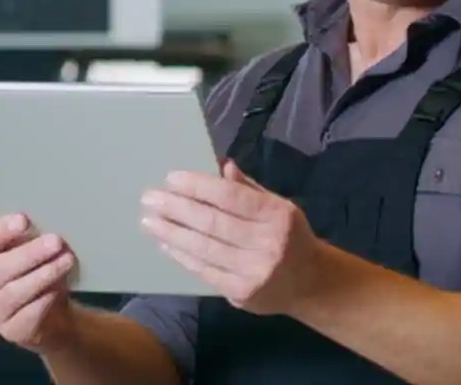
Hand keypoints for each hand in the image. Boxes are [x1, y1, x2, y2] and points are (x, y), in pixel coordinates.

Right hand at [0, 213, 78, 353]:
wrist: (55, 319)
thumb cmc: (43, 275)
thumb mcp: (38, 255)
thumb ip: (36, 239)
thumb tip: (52, 224)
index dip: (2, 230)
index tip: (24, 219)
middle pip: (0, 267)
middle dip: (30, 253)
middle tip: (56, 241)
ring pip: (13, 292)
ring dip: (42, 275)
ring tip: (66, 262)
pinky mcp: (10, 332)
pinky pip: (25, 317)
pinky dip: (42, 302)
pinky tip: (57, 291)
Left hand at [140, 160, 320, 315]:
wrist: (312, 284)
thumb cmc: (289, 236)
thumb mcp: (279, 206)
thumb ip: (249, 189)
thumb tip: (222, 166)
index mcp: (277, 214)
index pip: (231, 197)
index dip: (198, 186)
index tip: (171, 178)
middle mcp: (267, 242)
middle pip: (213, 222)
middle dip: (176, 208)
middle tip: (149, 198)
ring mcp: (254, 271)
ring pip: (204, 248)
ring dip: (172, 232)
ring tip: (149, 220)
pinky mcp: (242, 293)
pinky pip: (205, 271)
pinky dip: (182, 256)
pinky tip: (166, 243)